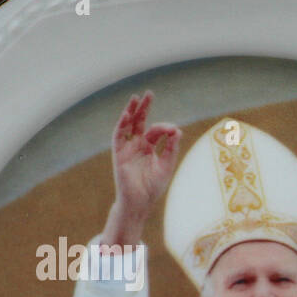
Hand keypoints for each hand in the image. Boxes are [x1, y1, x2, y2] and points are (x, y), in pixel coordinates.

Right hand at [103, 91, 181, 245]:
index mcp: (148, 148)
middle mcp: (136, 145)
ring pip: (127, 125)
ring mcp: (126, 148)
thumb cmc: (153, 188)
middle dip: (144, 108)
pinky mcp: (118, 154)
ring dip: (131, 111)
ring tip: (136, 97)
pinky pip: (118, 136)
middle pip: (139, 122)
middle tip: (149, 93)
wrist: (140, 203)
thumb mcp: (166, 166)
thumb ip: (171, 149)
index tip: (174, 130)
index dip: (165, 128)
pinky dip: (121, 125)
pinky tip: (126, 114)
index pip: (156, 131)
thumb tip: (178, 131)